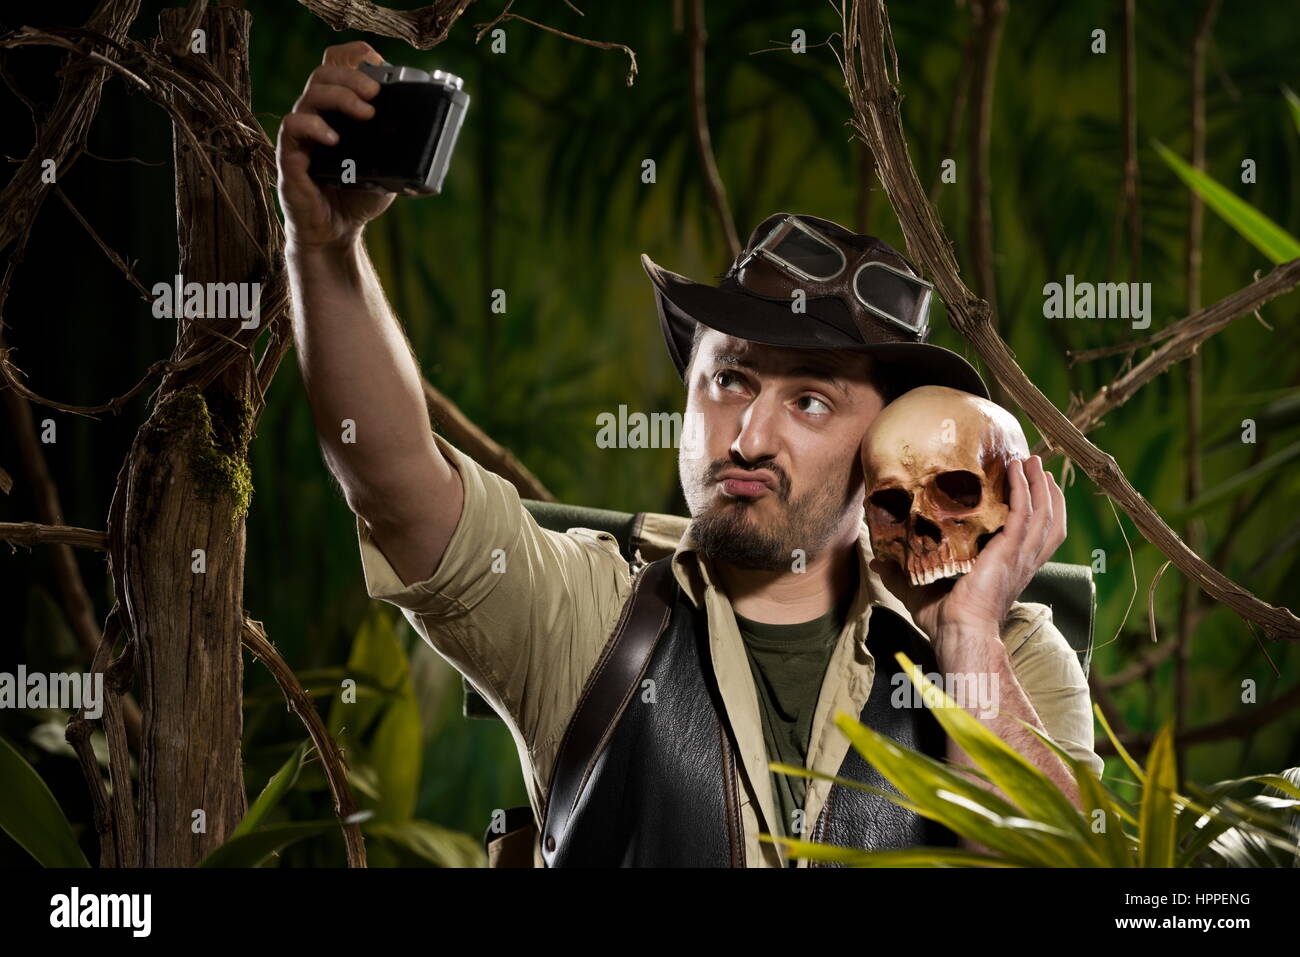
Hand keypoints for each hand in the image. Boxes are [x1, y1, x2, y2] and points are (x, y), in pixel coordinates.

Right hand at [276, 41, 396, 248]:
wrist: (337, 232)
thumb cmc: (358, 197)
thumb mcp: (389, 167)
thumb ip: (400, 146)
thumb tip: (432, 132)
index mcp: (340, 112)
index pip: (338, 67)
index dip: (355, 58)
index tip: (379, 66)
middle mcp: (319, 116)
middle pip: (324, 73)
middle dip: (352, 75)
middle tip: (375, 92)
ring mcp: (303, 134)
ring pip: (310, 94)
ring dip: (340, 96)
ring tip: (365, 112)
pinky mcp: (290, 155)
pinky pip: (293, 127)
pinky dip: (314, 126)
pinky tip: (334, 138)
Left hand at [869, 455, 1065, 661]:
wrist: (957, 632)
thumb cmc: (944, 620)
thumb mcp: (920, 590)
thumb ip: (901, 573)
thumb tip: (876, 562)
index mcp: (1009, 568)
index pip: (1036, 535)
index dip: (1038, 509)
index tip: (1030, 486)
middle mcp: (1021, 561)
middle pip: (1049, 519)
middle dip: (1046, 490)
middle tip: (1036, 464)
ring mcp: (1019, 555)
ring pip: (1044, 512)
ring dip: (1040, 484)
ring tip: (1032, 461)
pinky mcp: (1010, 550)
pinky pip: (1025, 513)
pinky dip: (1024, 490)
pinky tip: (1017, 471)